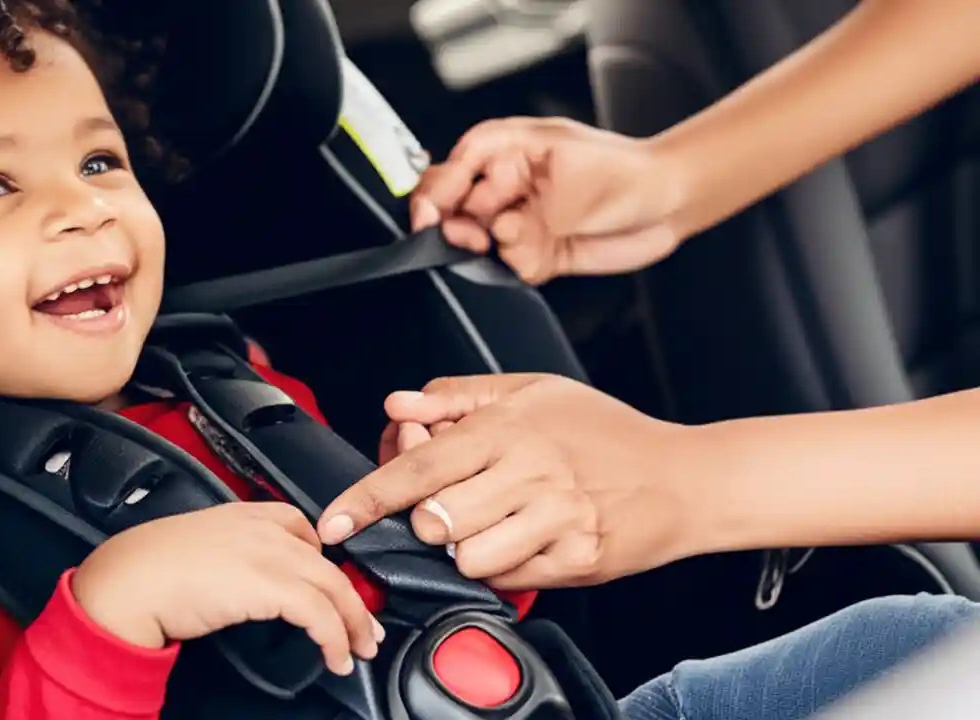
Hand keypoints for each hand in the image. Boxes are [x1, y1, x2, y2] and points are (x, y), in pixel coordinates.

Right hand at [72, 503, 383, 675]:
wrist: (128, 581)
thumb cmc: (145, 571)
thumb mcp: (193, 550)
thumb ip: (224, 558)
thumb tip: (236, 588)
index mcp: (243, 514)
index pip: (301, 525)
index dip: (322, 558)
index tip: (329, 587)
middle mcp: (263, 528)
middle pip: (328, 563)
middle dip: (353, 601)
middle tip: (366, 629)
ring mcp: (269, 553)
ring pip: (332, 587)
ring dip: (352, 624)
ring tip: (358, 650)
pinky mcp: (269, 584)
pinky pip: (318, 612)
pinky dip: (334, 637)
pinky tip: (335, 657)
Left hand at [321, 375, 704, 588]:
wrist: (683, 477)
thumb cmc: (604, 432)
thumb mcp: (532, 393)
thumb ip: (457, 397)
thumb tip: (398, 405)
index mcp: (509, 428)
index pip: (418, 467)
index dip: (366, 498)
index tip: (333, 522)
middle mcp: (530, 472)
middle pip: (435, 519)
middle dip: (430, 521)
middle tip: (458, 504)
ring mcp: (554, 519)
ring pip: (467, 556)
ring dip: (468, 547)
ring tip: (500, 522)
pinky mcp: (575, 560)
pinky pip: (507, 579)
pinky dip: (503, 566)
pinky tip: (528, 538)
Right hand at [410, 117, 687, 283]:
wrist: (668, 202)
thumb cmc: (624, 167)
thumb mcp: (566, 158)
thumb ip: (520, 190)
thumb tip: (492, 221)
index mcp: (503, 152)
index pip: (448, 173)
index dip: (436, 196)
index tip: (434, 219)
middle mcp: (503, 188)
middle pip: (449, 212)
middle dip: (456, 227)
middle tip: (477, 237)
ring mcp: (517, 221)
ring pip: (475, 245)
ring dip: (495, 249)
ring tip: (526, 238)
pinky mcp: (533, 253)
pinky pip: (509, 268)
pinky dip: (523, 266)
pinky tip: (547, 253)